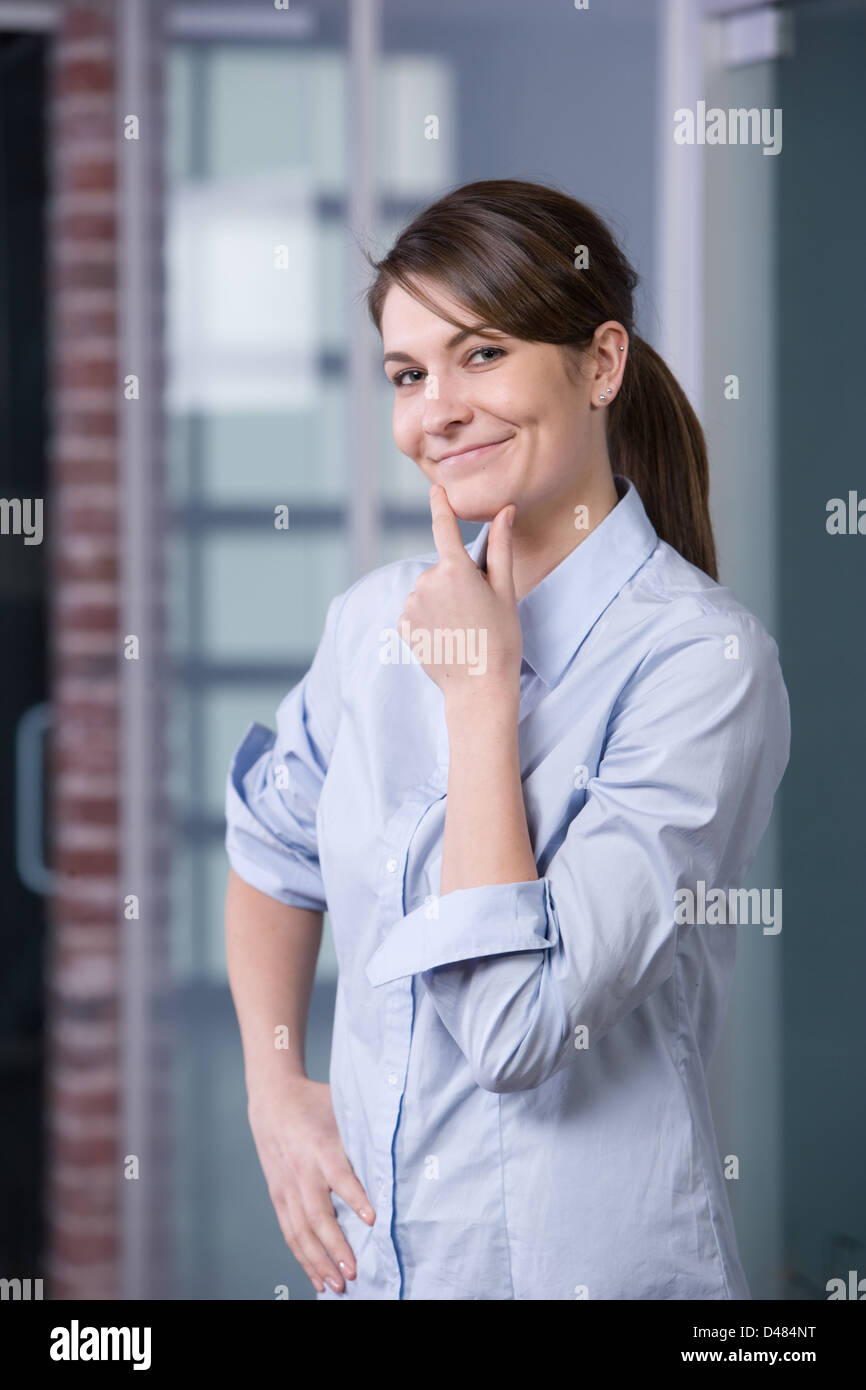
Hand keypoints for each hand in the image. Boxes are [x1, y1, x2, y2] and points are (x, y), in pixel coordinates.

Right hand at [247, 1075, 374, 1294]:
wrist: (272, 1099)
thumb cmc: (315, 1102)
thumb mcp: (342, 1106)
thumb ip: (366, 1126)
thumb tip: (406, 1137)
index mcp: (321, 1145)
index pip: (340, 1175)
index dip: (355, 1198)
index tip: (373, 1220)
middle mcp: (302, 1170)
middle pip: (317, 1214)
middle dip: (335, 1245)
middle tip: (353, 1271)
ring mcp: (287, 1187)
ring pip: (301, 1231)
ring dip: (318, 1261)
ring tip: (337, 1284)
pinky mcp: (278, 1196)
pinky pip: (290, 1232)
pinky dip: (303, 1258)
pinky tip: (317, 1279)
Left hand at [397, 484, 522, 706]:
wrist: (478, 687)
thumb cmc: (500, 639)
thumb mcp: (505, 591)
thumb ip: (500, 548)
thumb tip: (504, 511)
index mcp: (454, 569)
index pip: (443, 526)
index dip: (440, 505)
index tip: (435, 490)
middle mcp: (426, 582)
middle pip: (441, 568)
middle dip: (456, 580)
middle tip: (477, 609)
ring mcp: (412, 604)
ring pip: (428, 591)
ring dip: (441, 601)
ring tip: (462, 626)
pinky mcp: (403, 625)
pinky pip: (417, 611)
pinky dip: (429, 619)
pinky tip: (447, 636)